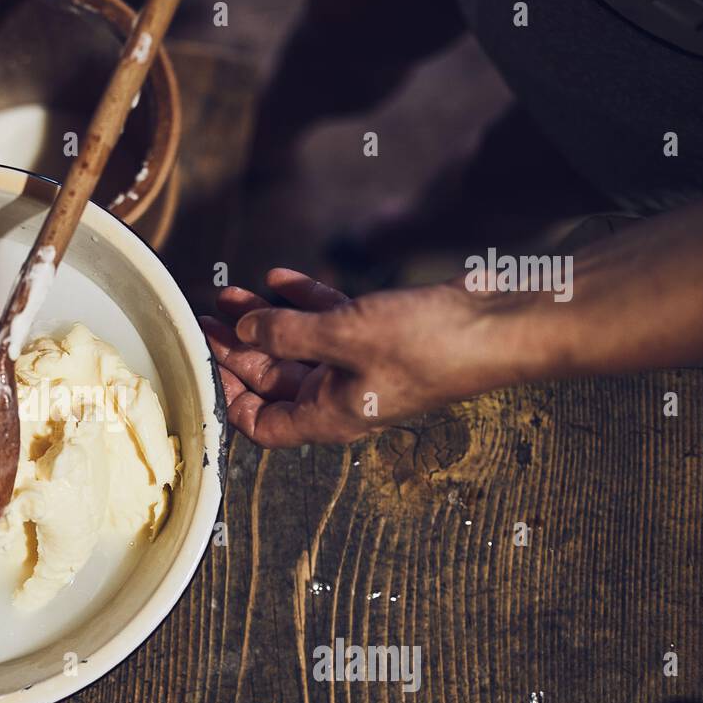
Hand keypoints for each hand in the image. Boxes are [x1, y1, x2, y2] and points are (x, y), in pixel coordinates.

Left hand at [199, 268, 522, 447]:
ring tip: (230, 294)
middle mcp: (341, 395)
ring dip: (263, 319)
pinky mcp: (379, 332)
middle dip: (238, 349)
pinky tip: (277, 278)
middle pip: (273, 378)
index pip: (264, 424)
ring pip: (297, 344)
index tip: (203, 368)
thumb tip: (244, 332)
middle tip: (206, 321)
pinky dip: (302, 301)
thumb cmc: (429, 343)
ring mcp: (360, 364)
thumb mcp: (344, 336)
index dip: (229, 400)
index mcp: (330, 415)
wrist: (500, 323)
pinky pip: (328, 320)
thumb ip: (287, 335)